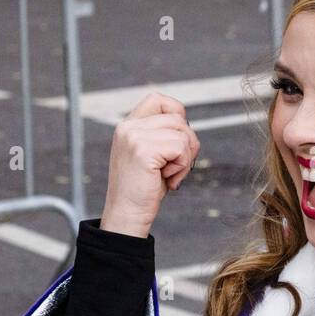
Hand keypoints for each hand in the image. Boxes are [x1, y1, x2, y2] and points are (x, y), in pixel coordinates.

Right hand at [100, 93, 199, 237]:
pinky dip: (182, 167)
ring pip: (183, 133)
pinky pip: (181, 148)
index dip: (176, 114)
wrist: (127, 215)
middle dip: (187, 143)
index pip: (158, 100)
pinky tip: (167, 180)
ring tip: (168, 175)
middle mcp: (127, 127)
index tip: (177, 140)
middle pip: (178, 118)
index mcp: (128, 126)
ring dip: (185, 158)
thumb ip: (162, 134)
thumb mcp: (152, 154)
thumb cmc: (143, 189)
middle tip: (175, 167)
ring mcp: (133, 137)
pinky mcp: (142, 150)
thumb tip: (187, 123)